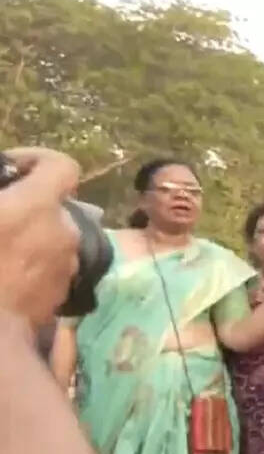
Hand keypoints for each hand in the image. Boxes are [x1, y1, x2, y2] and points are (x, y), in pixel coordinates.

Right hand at [0, 148, 81, 325]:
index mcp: (38, 205)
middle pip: (57, 205)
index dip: (38, 160)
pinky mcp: (62, 293)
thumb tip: (7, 200)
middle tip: (1, 213)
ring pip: (56, 238)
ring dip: (34, 235)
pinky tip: (7, 273)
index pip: (63, 167)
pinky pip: (52, 267)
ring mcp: (67, 265)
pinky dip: (35, 263)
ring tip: (2, 246)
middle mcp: (64, 232)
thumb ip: (3, 197)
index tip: (12, 169)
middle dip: (30, 204)